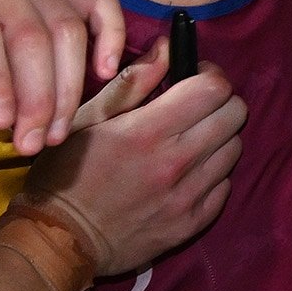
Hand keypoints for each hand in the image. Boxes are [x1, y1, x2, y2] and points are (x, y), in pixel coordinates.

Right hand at [18, 42, 246, 275]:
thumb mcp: (86, 119)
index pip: (214, 88)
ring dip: (218, 139)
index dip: (209, 76)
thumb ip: (132, 82)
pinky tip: (187, 175)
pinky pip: (224, 187)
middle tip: (196, 108)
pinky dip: (213, 175)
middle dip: (220, 102)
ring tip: (191, 142)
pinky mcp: (191, 225)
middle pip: (235, 114)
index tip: (193, 79)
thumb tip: (169, 48)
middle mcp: (176, 162)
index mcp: (149, 131)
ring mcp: (187, 197)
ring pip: (234, 149)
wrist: (56, 242)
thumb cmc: (65, 174)